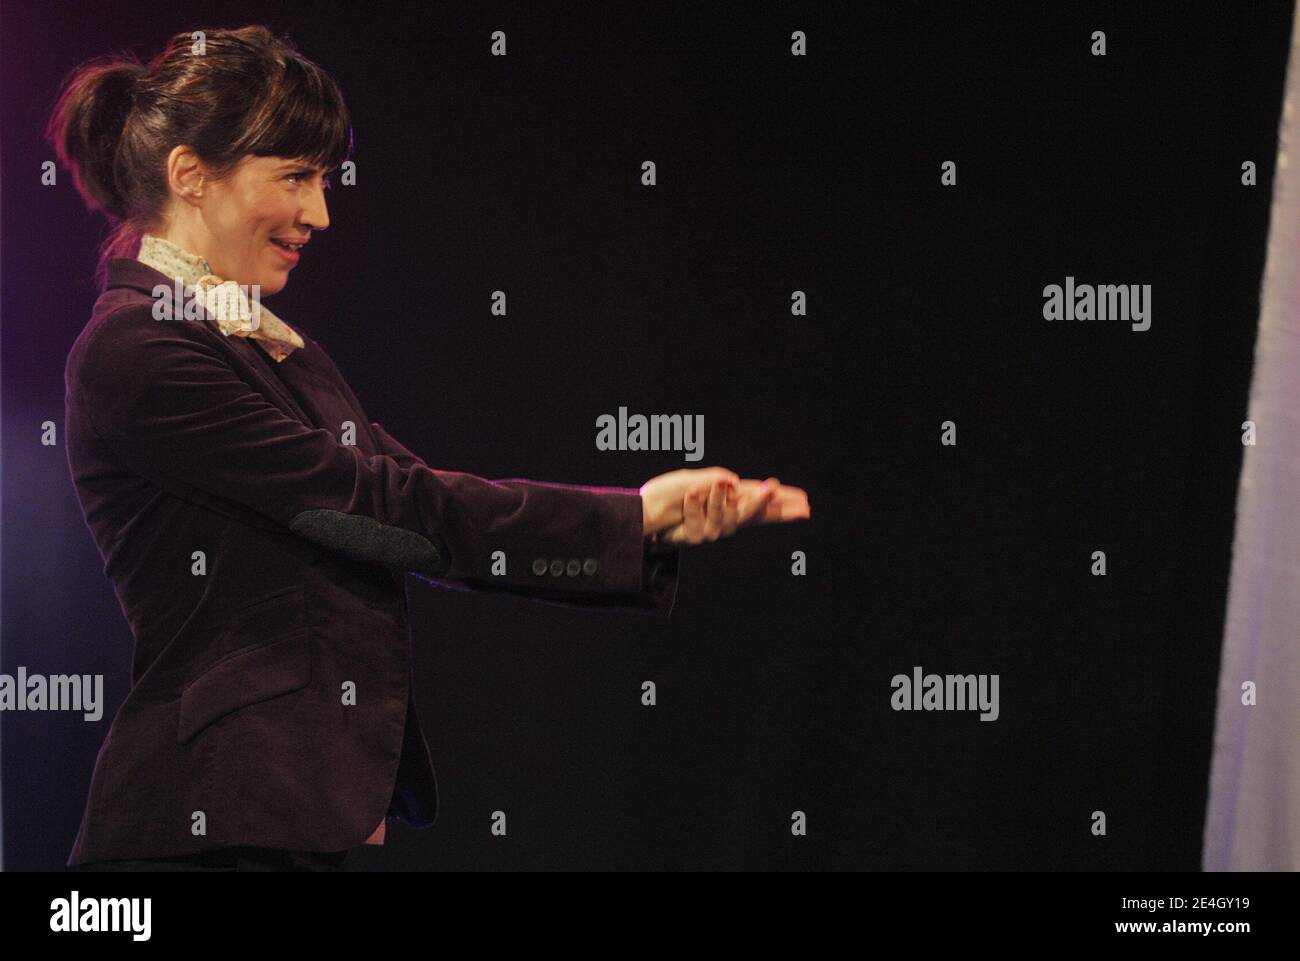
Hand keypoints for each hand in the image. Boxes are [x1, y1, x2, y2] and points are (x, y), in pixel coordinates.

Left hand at [639, 467, 810, 545]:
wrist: (645, 513)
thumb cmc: (674, 495)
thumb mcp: (701, 481)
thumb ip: (720, 483)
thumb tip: (737, 484)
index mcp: (733, 506)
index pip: (763, 508)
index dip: (784, 509)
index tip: (805, 506)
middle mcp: (725, 521)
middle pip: (750, 515)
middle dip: (761, 502)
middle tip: (772, 487)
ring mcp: (710, 531)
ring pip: (724, 517)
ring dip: (723, 498)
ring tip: (723, 482)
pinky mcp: (691, 536)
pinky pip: (696, 518)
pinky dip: (694, 504)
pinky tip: (693, 492)